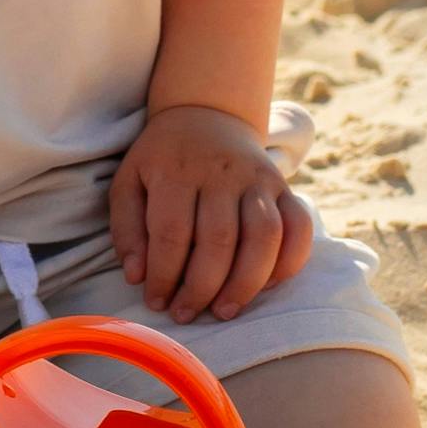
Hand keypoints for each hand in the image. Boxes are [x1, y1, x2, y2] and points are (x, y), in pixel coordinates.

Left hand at [112, 105, 311, 320]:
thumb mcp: (129, 181)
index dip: (165, 276)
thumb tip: (137, 276)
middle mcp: (222, 173)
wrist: (208, 114)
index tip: (157, 302)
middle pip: (219, 240)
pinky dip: (290, 261)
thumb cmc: (163, 159)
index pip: (172, 233)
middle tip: (187, 314)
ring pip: (264, 237)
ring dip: (246, 283)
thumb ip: (127, 229)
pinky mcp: (284, 186)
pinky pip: (300, 227)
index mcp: (177, 171)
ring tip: (224, 310)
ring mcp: (258, 179)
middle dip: (202, 288)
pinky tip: (266, 285)